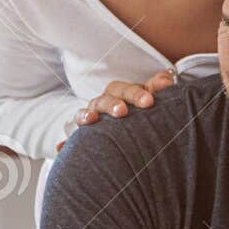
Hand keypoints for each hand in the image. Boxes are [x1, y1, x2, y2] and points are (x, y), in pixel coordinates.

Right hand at [54, 68, 177, 150]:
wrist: (119, 133)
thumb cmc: (136, 114)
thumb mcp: (146, 100)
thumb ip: (157, 89)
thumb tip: (167, 80)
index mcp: (118, 95)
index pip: (125, 89)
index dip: (135, 93)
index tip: (149, 102)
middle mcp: (100, 105)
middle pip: (103, 99)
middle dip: (112, 104)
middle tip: (122, 112)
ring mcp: (88, 121)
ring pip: (83, 114)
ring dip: (85, 115)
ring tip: (91, 120)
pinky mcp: (77, 138)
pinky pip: (68, 140)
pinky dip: (64, 143)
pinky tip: (61, 148)